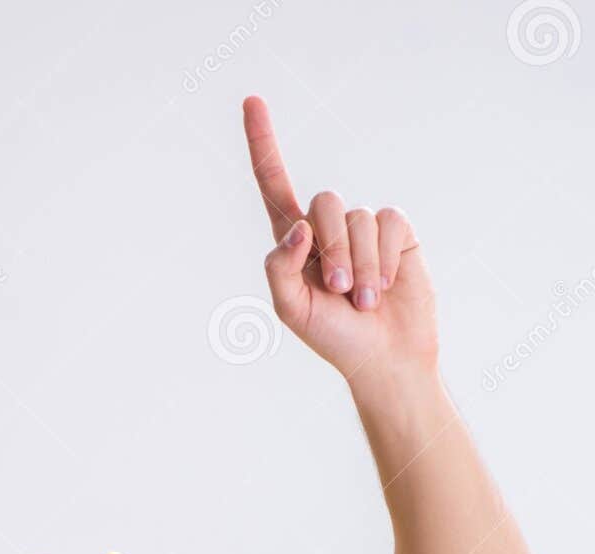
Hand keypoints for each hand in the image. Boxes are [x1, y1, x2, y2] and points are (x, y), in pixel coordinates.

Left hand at [244, 95, 437, 390]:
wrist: (383, 356)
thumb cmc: (333, 337)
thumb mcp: (291, 309)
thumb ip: (280, 267)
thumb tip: (297, 226)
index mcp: (292, 243)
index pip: (274, 185)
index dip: (264, 143)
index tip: (251, 102)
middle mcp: (326, 228)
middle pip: (324, 204)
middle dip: (331, 250)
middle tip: (338, 291)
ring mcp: (362, 227)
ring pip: (357, 218)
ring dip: (359, 265)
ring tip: (362, 299)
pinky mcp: (396, 231)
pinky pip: (388, 222)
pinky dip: (383, 259)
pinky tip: (384, 286)